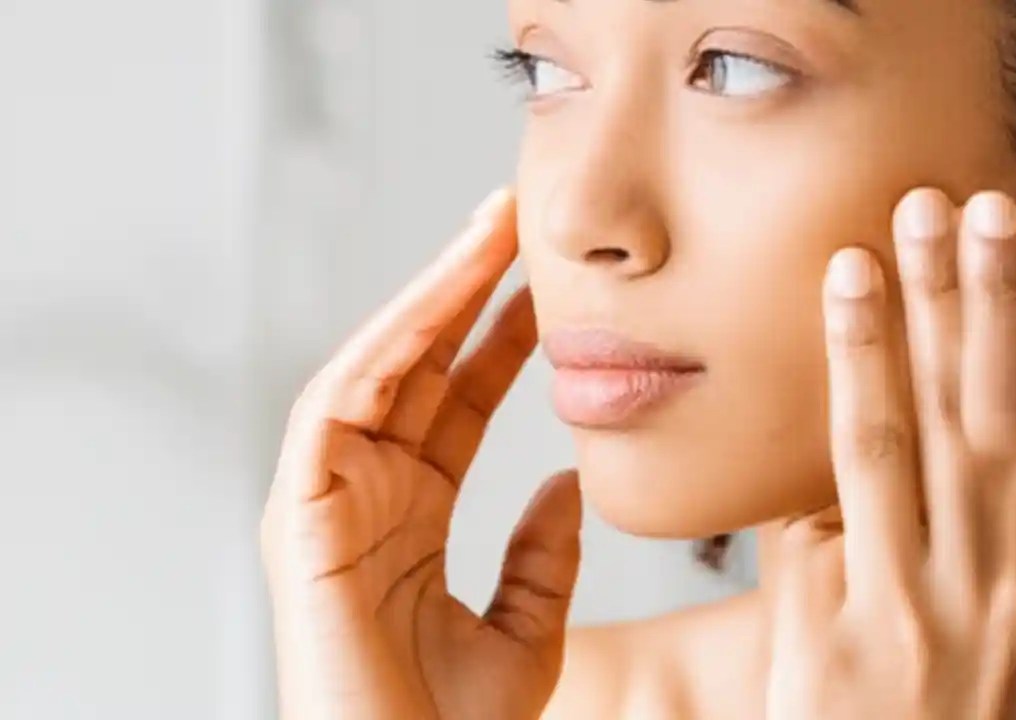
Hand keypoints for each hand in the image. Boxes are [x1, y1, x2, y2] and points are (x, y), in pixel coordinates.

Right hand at [260, 189, 582, 719]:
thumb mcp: (524, 634)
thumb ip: (543, 557)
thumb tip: (565, 479)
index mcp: (412, 514)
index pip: (459, 402)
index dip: (502, 340)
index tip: (550, 287)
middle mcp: (366, 493)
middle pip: (418, 367)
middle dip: (465, 289)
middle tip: (517, 220)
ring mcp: (328, 498)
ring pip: (376, 367)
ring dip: (429, 296)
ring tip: (487, 232)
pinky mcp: (297, 513)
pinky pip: (335, 407)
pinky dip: (380, 349)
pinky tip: (432, 303)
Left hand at [764, 188, 1015, 719]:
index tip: (992, 283)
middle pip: (998, 418)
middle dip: (984, 302)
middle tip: (971, 205)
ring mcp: (930, 610)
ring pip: (915, 437)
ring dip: (900, 326)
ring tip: (886, 238)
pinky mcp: (847, 634)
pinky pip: (838, 496)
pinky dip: (840, 400)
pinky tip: (836, 322)